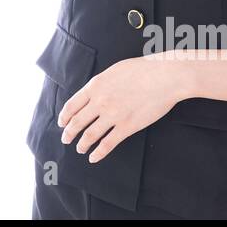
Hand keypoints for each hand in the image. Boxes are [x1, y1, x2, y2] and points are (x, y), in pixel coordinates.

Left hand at [58, 53, 185, 163]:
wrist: (165, 77)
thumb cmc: (142, 70)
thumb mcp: (113, 71)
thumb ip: (100, 84)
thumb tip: (92, 93)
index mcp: (95, 86)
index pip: (72, 105)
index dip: (64, 117)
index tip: (61, 123)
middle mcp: (100, 102)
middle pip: (77, 122)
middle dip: (69, 133)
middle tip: (66, 139)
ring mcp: (113, 115)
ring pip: (90, 135)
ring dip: (82, 144)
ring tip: (80, 149)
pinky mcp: (127, 127)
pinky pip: (108, 144)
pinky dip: (98, 153)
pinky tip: (94, 157)